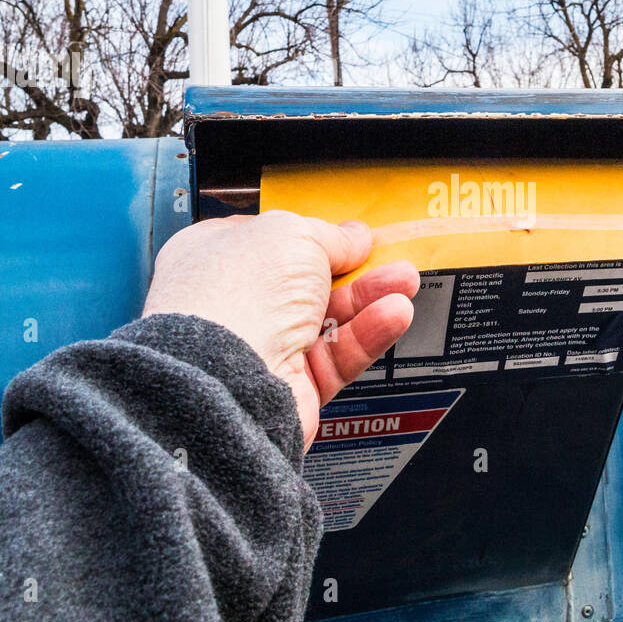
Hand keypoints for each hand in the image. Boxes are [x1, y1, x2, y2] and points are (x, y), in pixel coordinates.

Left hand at [142, 210, 418, 447]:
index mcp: (218, 256)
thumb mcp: (292, 235)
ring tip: (404, 284)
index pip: (272, 242)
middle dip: (355, 271)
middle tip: (389, 260)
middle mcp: (238, 304)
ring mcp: (264, 347)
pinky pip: (338, 356)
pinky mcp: (292, 386)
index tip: (351, 235)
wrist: (224, 378)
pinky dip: (367, 335)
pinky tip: (392, 314)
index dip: (313, 236)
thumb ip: (328, 235)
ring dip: (369, 300)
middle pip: (308, 284)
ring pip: (330, 320)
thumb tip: (353, 236)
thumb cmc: (235, 298)